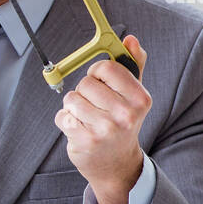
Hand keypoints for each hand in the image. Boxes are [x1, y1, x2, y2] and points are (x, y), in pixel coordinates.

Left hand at [53, 35, 151, 203]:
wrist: (116, 164)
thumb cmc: (122, 122)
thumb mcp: (133, 95)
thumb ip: (132, 65)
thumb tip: (130, 39)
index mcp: (140, 99)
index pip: (106, 67)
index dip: (96, 72)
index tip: (99, 81)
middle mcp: (125, 115)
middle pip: (85, 83)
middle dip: (85, 92)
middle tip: (95, 106)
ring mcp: (105, 130)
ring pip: (71, 99)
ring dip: (74, 107)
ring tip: (87, 118)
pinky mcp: (85, 141)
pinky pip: (62, 116)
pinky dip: (65, 120)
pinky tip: (79, 129)